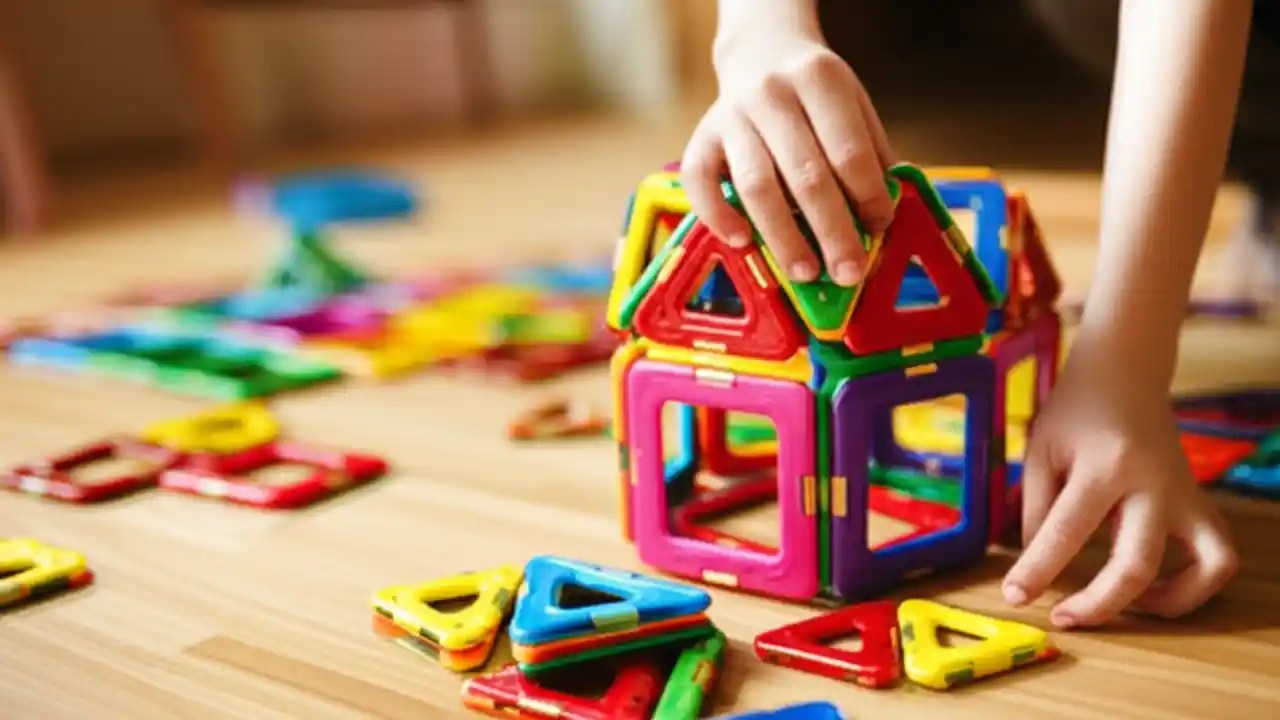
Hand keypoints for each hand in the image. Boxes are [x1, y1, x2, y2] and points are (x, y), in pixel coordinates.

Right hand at [680, 21, 896, 286]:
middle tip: (847, 273)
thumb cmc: (815, 96)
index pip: (848, 149)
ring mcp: (731, 115)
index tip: (880, 228)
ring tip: (804, 271)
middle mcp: (771, 93)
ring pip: (756, 186)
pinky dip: (718, 215)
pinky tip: (743, 242)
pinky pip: (700, 182)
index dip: (868, 196)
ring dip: (782, 237)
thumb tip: (881, 218)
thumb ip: (869, 153)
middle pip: (805, 174)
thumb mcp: (853, 104)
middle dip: (831, 231)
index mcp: (819, 78)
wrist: (761, 53)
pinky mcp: (701, 136)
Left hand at [1002, 343, 1238, 627]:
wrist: (1126, 372)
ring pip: (1204, 567)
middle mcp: (1155, 483)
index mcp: (1106, 464)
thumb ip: (1036, 510)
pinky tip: (1153, 587)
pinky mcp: (1200, 502)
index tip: (1013, 596)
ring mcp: (1186, 494)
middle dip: (1097, 604)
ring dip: (1167, 603)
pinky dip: (1194, 584)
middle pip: (1137, 564)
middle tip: (1061, 617)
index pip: (1067, 530)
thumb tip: (1037, 567)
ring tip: (1125, 605)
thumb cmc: (1075, 410)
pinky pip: (1217, 556)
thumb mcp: (1041, 450)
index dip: (1038, 570)